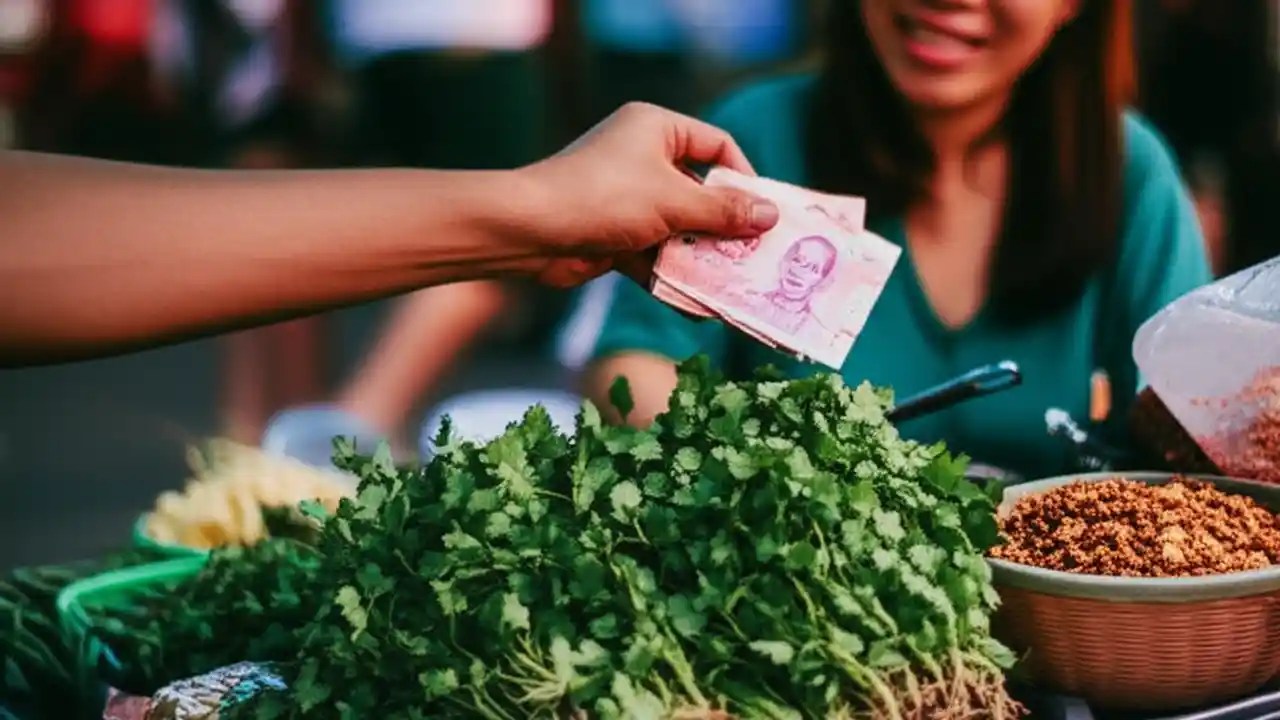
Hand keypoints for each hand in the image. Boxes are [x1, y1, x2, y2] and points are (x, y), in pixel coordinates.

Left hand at [520, 102, 779, 287]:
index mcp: (656, 129)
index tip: (765, 211)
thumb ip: (723, 211)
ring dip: (704, 257)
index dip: (743, 176)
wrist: (530, 231)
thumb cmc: (604, 198)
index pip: (716, 145)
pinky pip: (656, 255)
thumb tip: (770, 215)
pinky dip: (674, 276)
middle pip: (700, 191)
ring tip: (737, 284)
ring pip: (680, 228)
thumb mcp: (674, 202)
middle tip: (759, 254)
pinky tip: (700, 304)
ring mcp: (628, 199)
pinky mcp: (616, 236)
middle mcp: (642, 158)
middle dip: (727, 226)